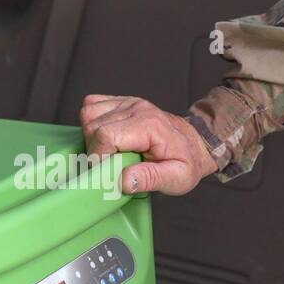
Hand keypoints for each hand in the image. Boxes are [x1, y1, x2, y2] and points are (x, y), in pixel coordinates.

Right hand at [80, 95, 217, 195]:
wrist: (195, 143)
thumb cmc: (186, 161)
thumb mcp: (176, 179)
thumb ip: (150, 179)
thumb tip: (124, 181)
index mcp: (149, 126)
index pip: (106, 135)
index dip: (99, 157)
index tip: (107, 171)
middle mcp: (137, 108)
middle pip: (93, 126)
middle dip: (95, 151)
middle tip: (112, 165)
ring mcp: (128, 103)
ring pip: (88, 114)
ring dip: (91, 137)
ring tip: (109, 152)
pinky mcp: (121, 102)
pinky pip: (92, 105)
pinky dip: (92, 122)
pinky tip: (107, 137)